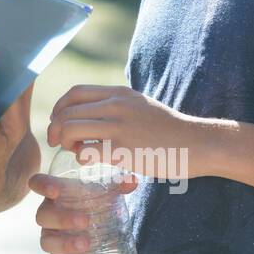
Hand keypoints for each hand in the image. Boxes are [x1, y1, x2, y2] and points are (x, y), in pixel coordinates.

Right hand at [28, 171, 139, 253]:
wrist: (95, 225)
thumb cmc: (93, 202)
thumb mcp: (104, 191)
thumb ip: (116, 185)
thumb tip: (132, 182)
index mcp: (55, 194)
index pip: (39, 183)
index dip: (42, 186)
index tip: (54, 191)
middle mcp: (49, 215)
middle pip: (43, 216)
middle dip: (62, 219)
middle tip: (85, 221)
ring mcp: (51, 237)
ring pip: (47, 241)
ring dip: (64, 244)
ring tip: (86, 245)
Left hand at [48, 85, 216, 180]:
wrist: (198, 143)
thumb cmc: (169, 130)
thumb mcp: (140, 106)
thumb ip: (117, 106)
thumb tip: (92, 115)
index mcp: (118, 93)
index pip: (74, 93)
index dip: (59, 108)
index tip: (59, 122)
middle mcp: (115, 105)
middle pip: (67, 112)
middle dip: (56, 128)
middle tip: (58, 142)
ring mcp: (119, 127)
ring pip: (70, 129)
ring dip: (64, 142)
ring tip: (74, 151)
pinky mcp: (123, 150)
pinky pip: (85, 152)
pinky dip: (80, 158)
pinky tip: (88, 161)